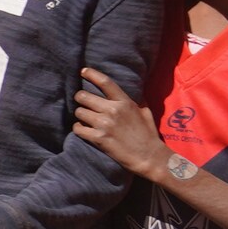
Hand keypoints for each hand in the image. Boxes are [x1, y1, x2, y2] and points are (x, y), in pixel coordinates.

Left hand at [68, 66, 179, 185]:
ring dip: (81, 115)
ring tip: (86, 119)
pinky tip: (83, 130)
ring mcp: (104, 124)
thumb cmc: (148, 135)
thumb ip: (136, 100)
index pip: (105, 82)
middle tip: (83, 103)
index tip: (83, 71)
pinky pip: (78, 128)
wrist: (149, 157)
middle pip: (83, 96)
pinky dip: (79, 129)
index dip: (92, 74)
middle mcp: (112, 110)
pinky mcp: (98, 138)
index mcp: (124, 102)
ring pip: (79, 112)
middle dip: (81, 99)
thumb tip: (134, 90)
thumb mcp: (145, 112)